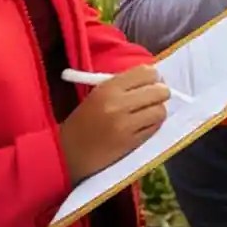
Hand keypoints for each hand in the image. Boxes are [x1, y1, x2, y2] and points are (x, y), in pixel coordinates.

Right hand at [59, 65, 170, 181]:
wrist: (66, 153)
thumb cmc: (81, 121)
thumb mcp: (97, 94)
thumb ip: (123, 85)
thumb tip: (155, 79)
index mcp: (108, 88)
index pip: (147, 72)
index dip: (153, 77)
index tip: (150, 83)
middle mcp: (119, 104)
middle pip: (159, 91)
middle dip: (160, 93)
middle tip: (153, 98)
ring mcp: (126, 125)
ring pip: (160, 110)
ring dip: (157, 111)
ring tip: (147, 114)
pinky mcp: (131, 143)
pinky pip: (155, 128)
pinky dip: (153, 125)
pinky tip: (142, 126)